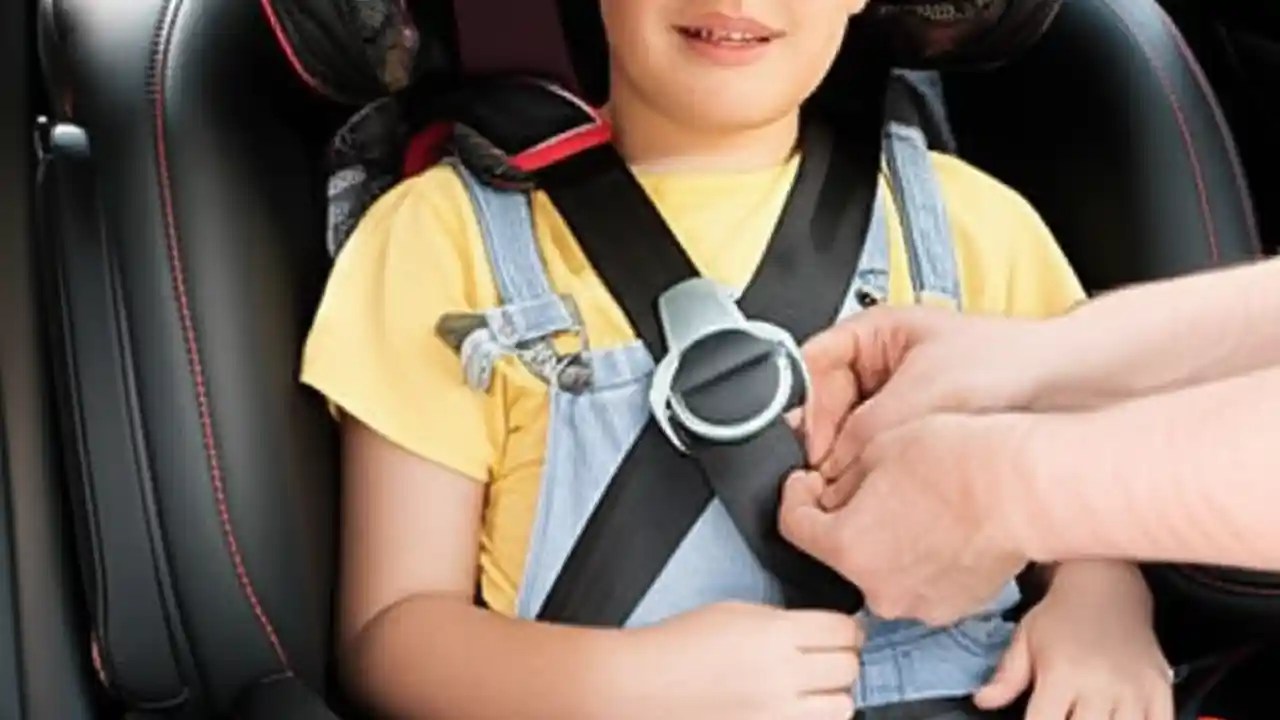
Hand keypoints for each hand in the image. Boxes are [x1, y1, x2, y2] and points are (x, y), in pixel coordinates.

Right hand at [629, 602, 862, 719]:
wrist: (646, 685)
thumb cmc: (681, 644)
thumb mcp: (736, 612)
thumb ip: (782, 622)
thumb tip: (817, 631)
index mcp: (775, 634)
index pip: (843, 629)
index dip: (849, 628)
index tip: (844, 631)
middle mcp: (783, 674)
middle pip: (849, 667)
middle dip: (843, 659)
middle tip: (830, 657)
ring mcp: (778, 713)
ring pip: (842, 706)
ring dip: (834, 695)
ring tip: (815, 689)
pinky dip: (812, 717)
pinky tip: (794, 707)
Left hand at [779, 413, 1032, 625]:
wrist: (1026, 488)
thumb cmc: (959, 462)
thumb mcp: (879, 448)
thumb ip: (841, 480)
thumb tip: (831, 492)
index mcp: (846, 548)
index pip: (794, 527)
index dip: (795, 497)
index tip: (804, 483)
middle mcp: (876, 588)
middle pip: (839, 552)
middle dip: (842, 519)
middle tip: (862, 487)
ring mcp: (917, 604)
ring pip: (880, 569)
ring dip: (882, 540)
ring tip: (911, 503)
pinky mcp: (952, 607)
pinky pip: (918, 582)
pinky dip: (918, 559)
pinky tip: (938, 526)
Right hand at [796, 306, 1053, 477]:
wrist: (1069, 387)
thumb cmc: (1008, 365)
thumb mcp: (916, 397)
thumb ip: (862, 432)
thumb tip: (827, 471)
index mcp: (873, 332)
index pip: (812, 367)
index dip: (809, 410)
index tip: (811, 449)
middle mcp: (884, 364)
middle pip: (828, 407)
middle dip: (830, 443)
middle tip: (830, 477)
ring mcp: (902, 397)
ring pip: (854, 435)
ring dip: (856, 461)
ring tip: (863, 485)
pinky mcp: (922, 429)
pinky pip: (884, 452)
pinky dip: (882, 470)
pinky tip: (890, 486)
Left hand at [974, 562, 1173, 719]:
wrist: (1108, 585)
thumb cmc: (1061, 614)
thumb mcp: (1025, 639)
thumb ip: (1006, 676)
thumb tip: (982, 702)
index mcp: (1062, 674)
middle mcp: (1100, 685)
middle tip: (1064, 716)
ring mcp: (1134, 691)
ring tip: (1088, 717)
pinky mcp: (1161, 690)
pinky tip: (1119, 719)